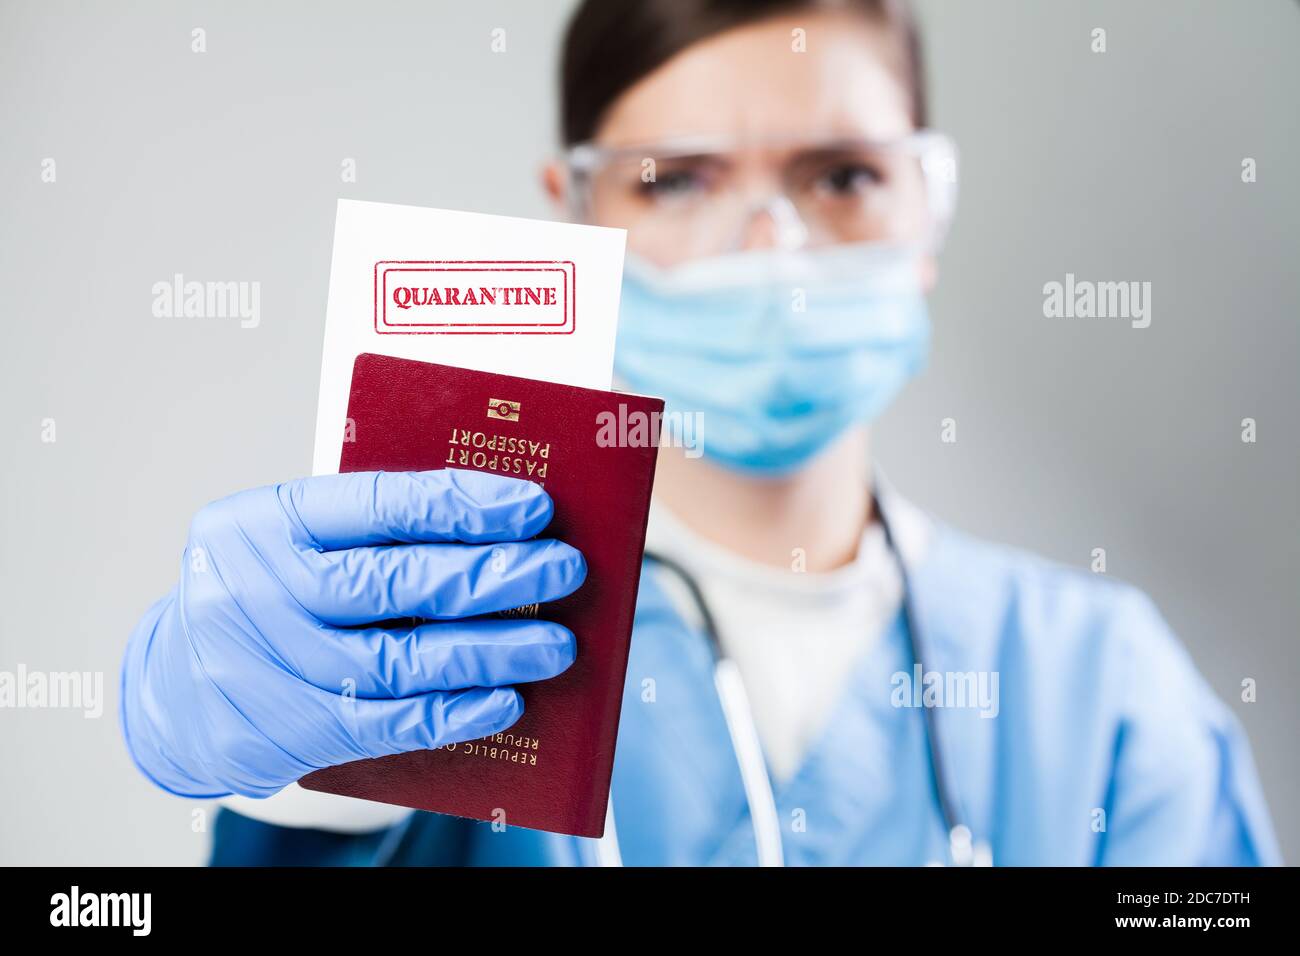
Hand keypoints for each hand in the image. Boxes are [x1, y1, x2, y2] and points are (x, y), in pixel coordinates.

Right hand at [120, 469, 584, 797]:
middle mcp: (260, 590)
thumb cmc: (264, 591)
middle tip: (563, 569)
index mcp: (266, 520)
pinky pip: (387, 724)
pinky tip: (505, 700)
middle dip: (494, 575)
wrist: (171, 688)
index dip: (462, 506)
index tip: (533, 508)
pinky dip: (454, 713)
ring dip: (490, 652)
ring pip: (401, 660)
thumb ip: (374, 529)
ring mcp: (271, 666)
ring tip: (555, 644)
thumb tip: (499, 531)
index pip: (377, 504)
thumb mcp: (294, 538)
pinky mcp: (288, 730)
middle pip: (396, 583)